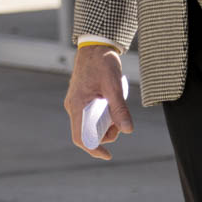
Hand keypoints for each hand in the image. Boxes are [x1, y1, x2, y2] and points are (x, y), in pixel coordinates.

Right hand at [65, 44, 133, 160]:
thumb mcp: (114, 86)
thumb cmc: (102, 63)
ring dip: (107, 124)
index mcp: (77, 105)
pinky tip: (112, 104)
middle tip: (121, 122)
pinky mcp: (82, 99)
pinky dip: (104, 116)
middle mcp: (73, 106)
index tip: (108, 155)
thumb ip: (119, 109)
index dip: (93, 149)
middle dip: (107, 133)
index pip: (80, 137)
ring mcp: (77, 103)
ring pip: (91, 124)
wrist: (95, 46)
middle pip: (88, 132)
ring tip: (118, 109)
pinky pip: (92, 115)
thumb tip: (128, 130)